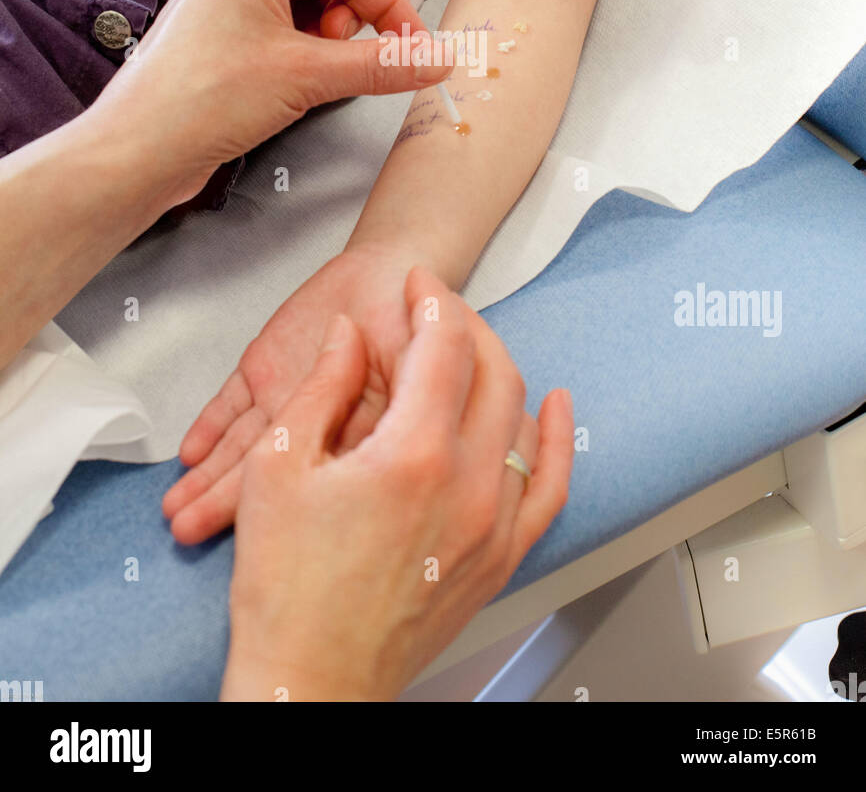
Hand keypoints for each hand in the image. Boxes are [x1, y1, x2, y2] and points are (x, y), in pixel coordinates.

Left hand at [85, 0, 452, 202]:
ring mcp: (230, 4)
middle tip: (337, 66)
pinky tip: (288, 91)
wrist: (139, 152)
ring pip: (311, 17)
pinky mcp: (225, 41)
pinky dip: (303, 64)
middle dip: (350, 30)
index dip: (391, 8)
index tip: (416, 49)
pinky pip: (286, 39)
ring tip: (305, 82)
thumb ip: (382, 64)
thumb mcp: (309, 76)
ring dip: (325, 51)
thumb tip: (438, 58)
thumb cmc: (203, 99)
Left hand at [162, 242, 426, 543]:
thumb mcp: (414, 369)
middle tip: (184, 531)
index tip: (250, 545)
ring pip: (239, 445)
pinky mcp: (261, 374)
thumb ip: (396, 409)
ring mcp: (283, 402)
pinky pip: (230, 404)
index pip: (313, 480)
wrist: (388, 277)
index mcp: (355, 436)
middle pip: (265, 472)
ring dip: (206, 476)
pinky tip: (189, 454)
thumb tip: (374, 456)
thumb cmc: (407, 324)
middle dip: (223, 502)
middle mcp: (313, 429)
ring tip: (175, 510)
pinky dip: (210, 426)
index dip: (284, 512)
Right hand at [220, 265, 572, 700]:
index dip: (431, 301)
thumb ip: (320, 387)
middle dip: (468, 325)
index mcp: (413, 455)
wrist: (311, 679)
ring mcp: (493, 525)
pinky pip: (549, 486)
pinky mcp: (501, 558)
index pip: (444, 347)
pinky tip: (552, 410)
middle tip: (437, 309)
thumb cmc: (286, 588)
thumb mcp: (278, 466)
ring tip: (470, 350)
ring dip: (500, 372)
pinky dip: (554, 441)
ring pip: (522, 420)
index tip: (417, 284)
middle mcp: (468, 486)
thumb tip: (346, 337)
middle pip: (494, 372)